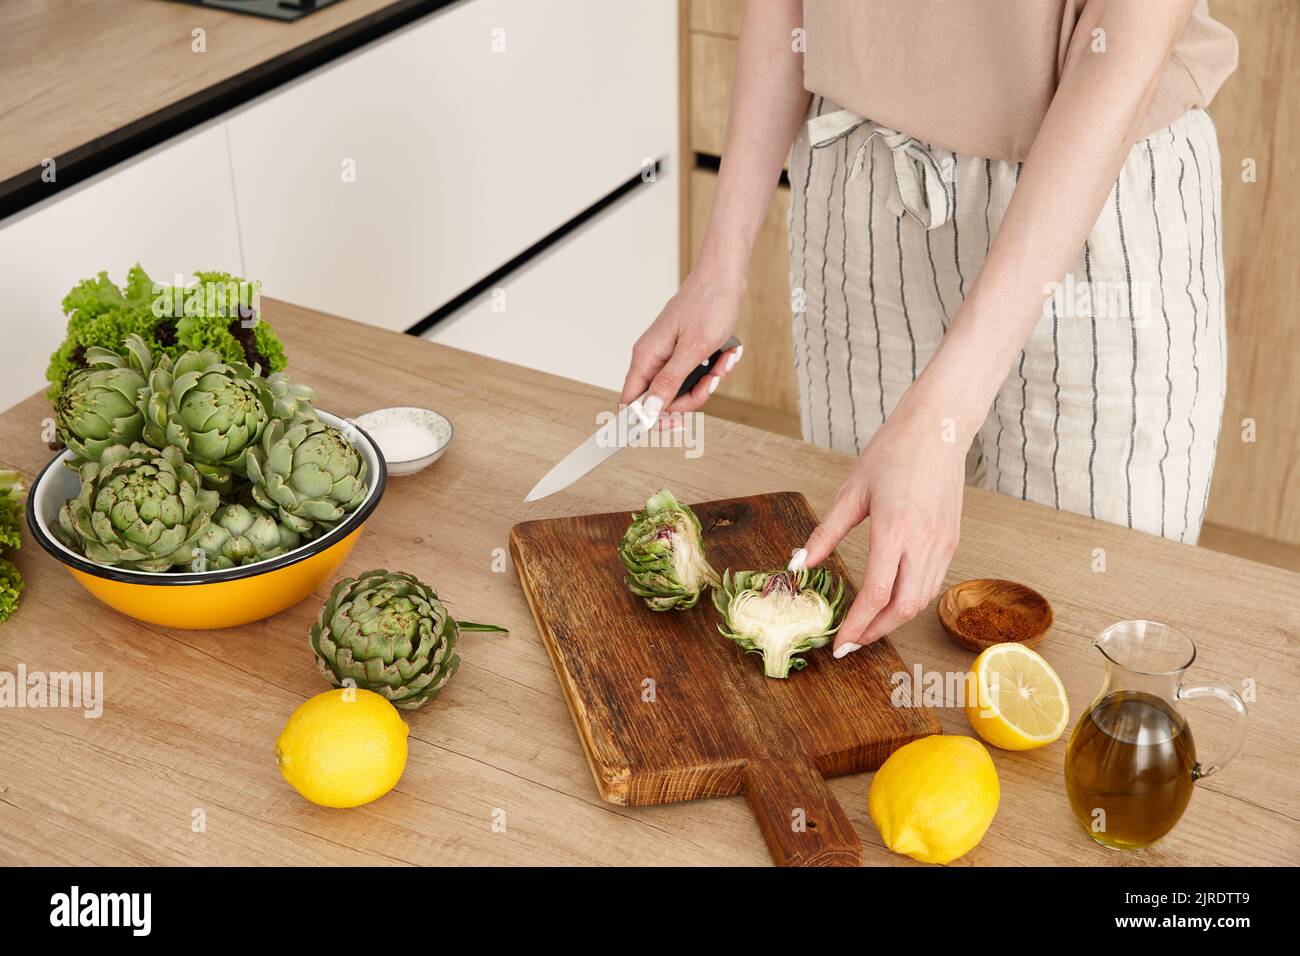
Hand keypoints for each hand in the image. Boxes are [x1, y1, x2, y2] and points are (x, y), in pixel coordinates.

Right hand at [620, 266, 744, 424]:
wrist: (724, 277)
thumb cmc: (708, 305)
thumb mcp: (692, 350)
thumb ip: (669, 383)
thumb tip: (647, 413)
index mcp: (646, 357)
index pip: (631, 403)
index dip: (649, 420)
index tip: (676, 425)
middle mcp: (653, 358)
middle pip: (662, 401)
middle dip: (692, 398)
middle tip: (711, 381)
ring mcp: (668, 355)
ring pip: (682, 390)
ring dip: (707, 381)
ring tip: (722, 360)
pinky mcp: (683, 352)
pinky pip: (695, 375)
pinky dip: (713, 369)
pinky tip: (725, 353)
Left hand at [791, 390, 966, 654]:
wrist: (938, 427)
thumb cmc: (893, 451)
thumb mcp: (852, 491)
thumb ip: (826, 532)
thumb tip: (800, 563)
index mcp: (894, 528)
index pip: (877, 593)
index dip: (857, 624)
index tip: (839, 643)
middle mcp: (923, 541)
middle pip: (903, 607)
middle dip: (875, 632)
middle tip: (850, 644)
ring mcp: (942, 543)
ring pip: (921, 600)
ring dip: (893, 620)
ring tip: (867, 627)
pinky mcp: (951, 540)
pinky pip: (933, 583)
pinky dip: (911, 600)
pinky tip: (891, 602)